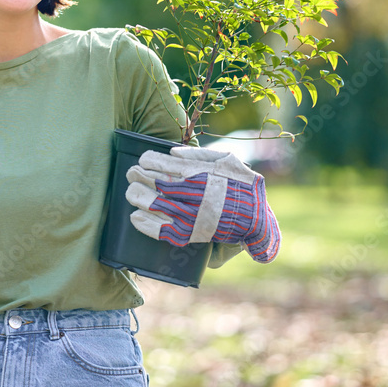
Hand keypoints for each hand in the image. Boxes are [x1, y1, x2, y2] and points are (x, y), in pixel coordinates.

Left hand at [124, 146, 279, 262]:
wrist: (256, 219)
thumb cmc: (242, 186)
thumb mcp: (227, 160)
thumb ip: (200, 154)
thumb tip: (172, 152)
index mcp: (199, 174)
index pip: (164, 165)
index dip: (148, 161)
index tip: (142, 160)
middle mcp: (191, 194)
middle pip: (155, 183)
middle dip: (138, 176)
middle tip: (131, 173)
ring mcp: (189, 216)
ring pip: (154, 205)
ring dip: (137, 197)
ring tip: (131, 191)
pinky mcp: (189, 234)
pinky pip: (161, 230)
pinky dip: (145, 224)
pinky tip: (135, 217)